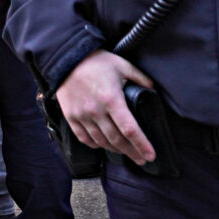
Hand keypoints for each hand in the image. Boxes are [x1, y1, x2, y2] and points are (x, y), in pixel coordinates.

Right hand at [54, 49, 157, 165]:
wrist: (66, 59)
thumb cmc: (96, 61)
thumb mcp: (122, 65)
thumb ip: (140, 78)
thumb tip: (152, 90)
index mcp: (112, 99)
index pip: (130, 129)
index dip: (142, 145)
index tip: (151, 155)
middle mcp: (96, 111)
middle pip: (117, 141)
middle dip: (132, 152)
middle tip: (142, 159)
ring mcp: (82, 116)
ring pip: (101, 142)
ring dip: (116, 150)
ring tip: (125, 151)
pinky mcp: (71, 117)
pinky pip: (84, 138)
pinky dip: (96, 145)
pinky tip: (104, 145)